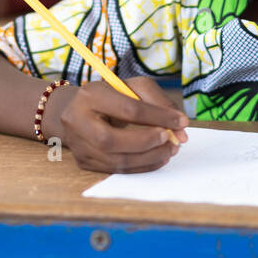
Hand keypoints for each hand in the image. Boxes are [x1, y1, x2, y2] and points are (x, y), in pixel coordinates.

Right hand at [53, 76, 188, 172]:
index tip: (182, 121)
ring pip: (116, 161)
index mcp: (91, 96)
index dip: (158, 117)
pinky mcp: (84, 162)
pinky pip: (117, 170)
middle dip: (148, 142)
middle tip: (171, 140)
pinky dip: (142, 166)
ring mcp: (78, 145)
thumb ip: (159, 102)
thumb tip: (181, 129)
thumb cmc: (111, 96)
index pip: (127, 109)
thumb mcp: (133, 87)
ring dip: (149, 158)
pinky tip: (156, 157)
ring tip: (169, 150)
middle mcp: (77, 121)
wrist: (75, 110)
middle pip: (112, 140)